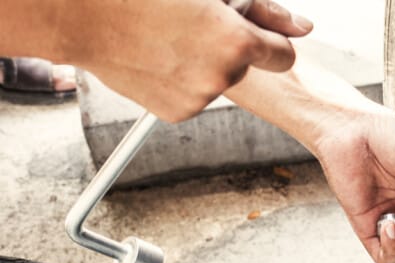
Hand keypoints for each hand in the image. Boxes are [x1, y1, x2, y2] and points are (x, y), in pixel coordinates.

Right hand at [60, 0, 312, 121]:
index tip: (255, 34)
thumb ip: (263, 11)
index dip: (270, 41)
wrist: (84, 14)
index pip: (283, 57)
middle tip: (193, 24)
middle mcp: (224, 77)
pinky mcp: (177, 112)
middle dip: (232, 48)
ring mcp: (198, 99)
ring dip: (204, 63)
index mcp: (238, 42)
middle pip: (247, 67)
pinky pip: (194, 96)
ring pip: (219, 82)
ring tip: (167, 38)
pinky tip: (157, 58)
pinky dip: (183, 80)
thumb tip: (304, 28)